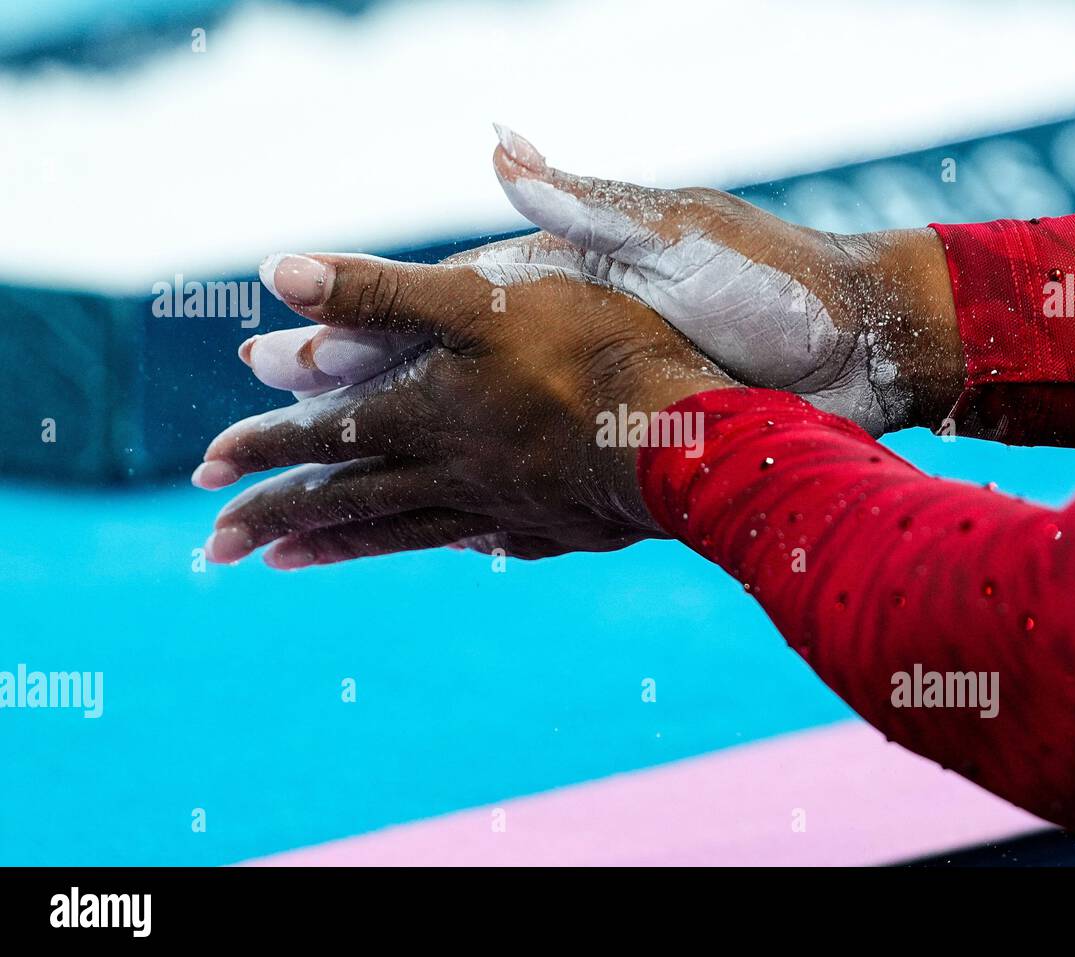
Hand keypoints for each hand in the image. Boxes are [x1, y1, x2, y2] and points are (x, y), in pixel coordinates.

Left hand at [195, 253, 733, 567]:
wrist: (681, 437)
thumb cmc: (587, 356)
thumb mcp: (476, 300)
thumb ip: (377, 292)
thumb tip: (276, 272)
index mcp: (424, 414)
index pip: (321, 437)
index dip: (260, 449)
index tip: (203, 471)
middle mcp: (447, 470)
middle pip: (344, 499)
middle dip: (274, 516)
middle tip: (216, 546)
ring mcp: (495, 505)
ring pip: (396, 530)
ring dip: (333, 545)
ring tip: (282, 562)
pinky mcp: (547, 523)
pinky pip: (474, 540)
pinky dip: (437, 544)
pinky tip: (443, 547)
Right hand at [244, 128, 963, 433]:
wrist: (865, 346)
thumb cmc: (778, 285)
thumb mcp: (680, 236)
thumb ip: (585, 204)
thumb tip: (494, 148)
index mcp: (561, 282)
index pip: (431, 308)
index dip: (350, 333)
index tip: (271, 357)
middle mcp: (562, 341)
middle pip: (432, 377)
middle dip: (347, 403)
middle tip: (261, 426)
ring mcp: (593, 393)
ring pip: (473, 438)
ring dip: (400, 469)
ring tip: (327, 496)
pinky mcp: (633, 438)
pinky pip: (537, 477)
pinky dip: (486, 500)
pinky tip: (448, 529)